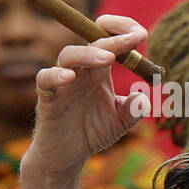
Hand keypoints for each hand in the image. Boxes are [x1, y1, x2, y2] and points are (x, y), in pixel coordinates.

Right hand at [27, 16, 149, 174]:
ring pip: (69, 56)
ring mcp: (63, 83)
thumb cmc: (93, 131)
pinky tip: (69, 77)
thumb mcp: (121, 122)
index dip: (123, 34)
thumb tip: (142, 97)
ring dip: (89, 54)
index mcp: (101, 73)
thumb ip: (134, 110)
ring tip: (108, 58)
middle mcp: (82, 72)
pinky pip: (46, 80)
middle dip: (111, 38)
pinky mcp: (48, 97)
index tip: (142, 34)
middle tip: (131, 39)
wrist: (68, 154)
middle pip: (92, 44)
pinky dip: (55, 76)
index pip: (110, 43)